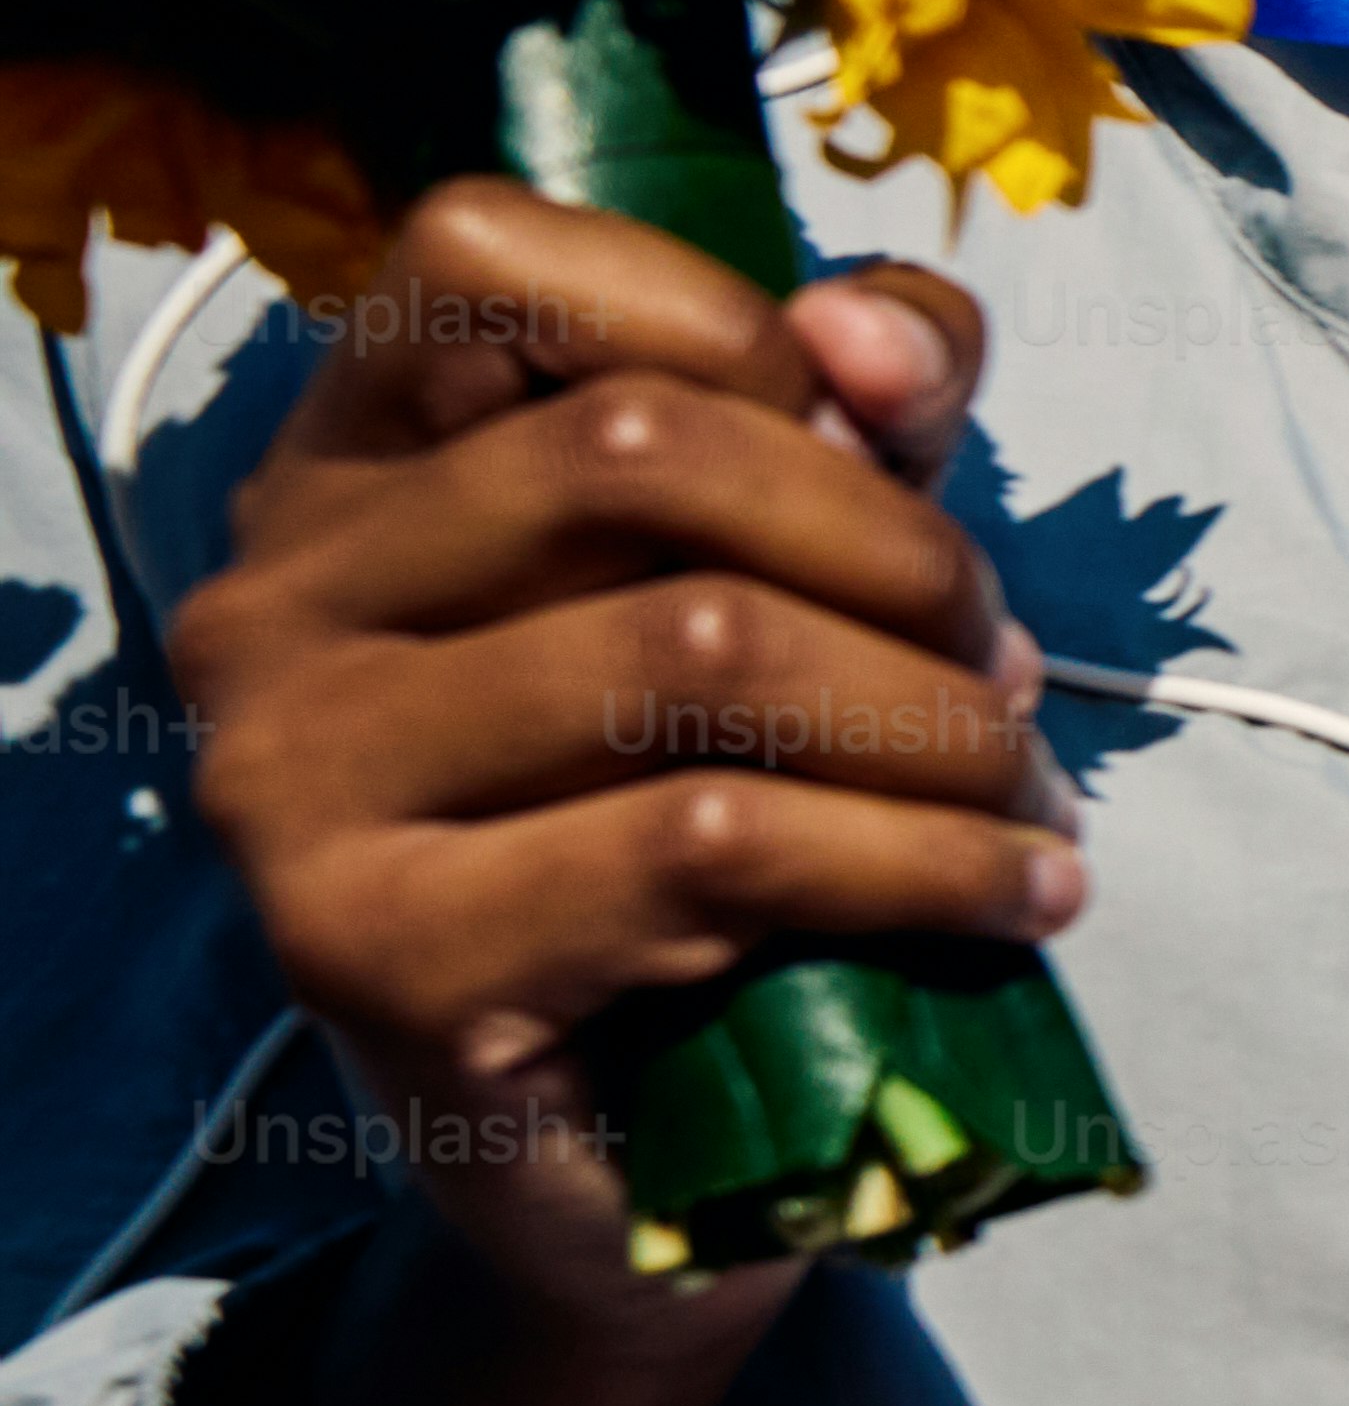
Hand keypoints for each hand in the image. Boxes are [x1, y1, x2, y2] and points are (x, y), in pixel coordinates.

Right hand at [154, 184, 1061, 1405]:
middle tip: (1002, 671)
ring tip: (1023, 803)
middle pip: (638, 449)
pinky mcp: (377, 954)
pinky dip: (918, 863)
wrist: (660, 1153)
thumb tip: (874, 338)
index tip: (885, 438)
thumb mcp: (808, 572)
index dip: (731, 313)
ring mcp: (290, 784)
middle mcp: (268, 604)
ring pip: (698, 649)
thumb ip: (858, 408)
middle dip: (895, 550)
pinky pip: (710, 845)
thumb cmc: (723, 812)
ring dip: (938, 729)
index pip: (487, 251)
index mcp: (340, 469)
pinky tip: (1006, 897)